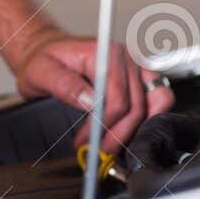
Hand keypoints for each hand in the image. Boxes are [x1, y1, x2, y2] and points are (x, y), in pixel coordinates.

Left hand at [7, 28, 175, 149]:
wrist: (44, 50)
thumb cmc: (43, 59)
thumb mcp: (42, 71)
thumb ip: (65, 85)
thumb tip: (90, 102)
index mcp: (104, 53)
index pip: (116, 97)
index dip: (103, 124)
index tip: (86, 140)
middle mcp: (125, 57)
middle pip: (137, 104)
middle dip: (118, 133)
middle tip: (99, 149)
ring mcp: (135, 65)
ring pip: (155, 103)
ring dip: (136, 128)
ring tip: (113, 143)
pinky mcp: (138, 75)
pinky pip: (157, 99)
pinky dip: (146, 119)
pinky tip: (125, 131)